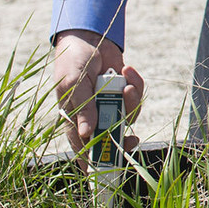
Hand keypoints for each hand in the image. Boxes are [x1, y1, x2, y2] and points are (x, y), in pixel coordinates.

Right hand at [51, 29, 145, 152]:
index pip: (83, 147)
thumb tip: (87, 133)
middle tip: (132, 140)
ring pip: (128, 117)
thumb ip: (83, 108)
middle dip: (123, 139)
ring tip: (126, 83)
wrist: (89, 35)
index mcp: (74, 118)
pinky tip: (126, 69)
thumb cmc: (72, 61)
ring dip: (131, 103)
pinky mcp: (123, 92)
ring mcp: (110, 104)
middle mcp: (94, 115)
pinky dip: (136, 85)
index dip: (94, 162)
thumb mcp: (74, 84)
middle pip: (111, 137)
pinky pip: (136, 98)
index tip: (108, 172)